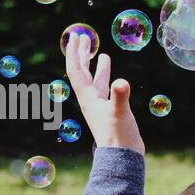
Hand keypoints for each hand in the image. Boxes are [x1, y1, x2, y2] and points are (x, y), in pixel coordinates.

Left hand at [65, 32, 144, 153]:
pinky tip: (113, 74)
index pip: (75, 70)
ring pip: (94, 80)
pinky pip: (105, 90)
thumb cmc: (118, 137)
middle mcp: (90, 100)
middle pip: (82, 72)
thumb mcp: (119, 113)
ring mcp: (99, 106)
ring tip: (99, 52)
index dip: (73, 52)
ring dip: (95, 65)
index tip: (74, 36)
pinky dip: (107, 78)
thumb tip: (121, 82)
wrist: (121, 157)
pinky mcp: (110, 111)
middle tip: (83, 37)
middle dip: (82, 54)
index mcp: (87, 97)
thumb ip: (120, 96)